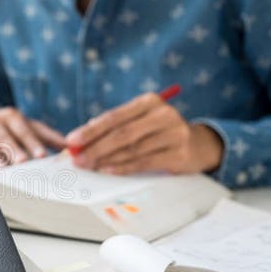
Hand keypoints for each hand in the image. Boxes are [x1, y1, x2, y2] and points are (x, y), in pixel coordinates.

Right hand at [0, 107, 66, 165]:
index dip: (32, 142)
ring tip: (2, 167)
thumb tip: (70, 147)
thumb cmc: (7, 127)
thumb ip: (48, 136)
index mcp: (12, 116)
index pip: (24, 130)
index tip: (41, 155)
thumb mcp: (27, 126)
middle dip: (14, 148)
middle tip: (23, 162)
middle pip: (5, 135)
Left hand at [65, 93, 223, 174]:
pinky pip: (145, 162)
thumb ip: (114, 127)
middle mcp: (163, 114)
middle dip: (95, 147)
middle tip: (77, 158)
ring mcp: (174, 134)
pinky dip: (124, 167)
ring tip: (89, 165)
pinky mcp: (179, 154)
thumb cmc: (158, 132)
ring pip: (132, 149)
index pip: (114, 117)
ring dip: (106, 159)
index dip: (91, 130)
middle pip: (122, 133)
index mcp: (149, 102)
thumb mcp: (139, 121)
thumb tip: (81, 141)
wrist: (198, 144)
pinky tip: (108, 170)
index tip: (72, 141)